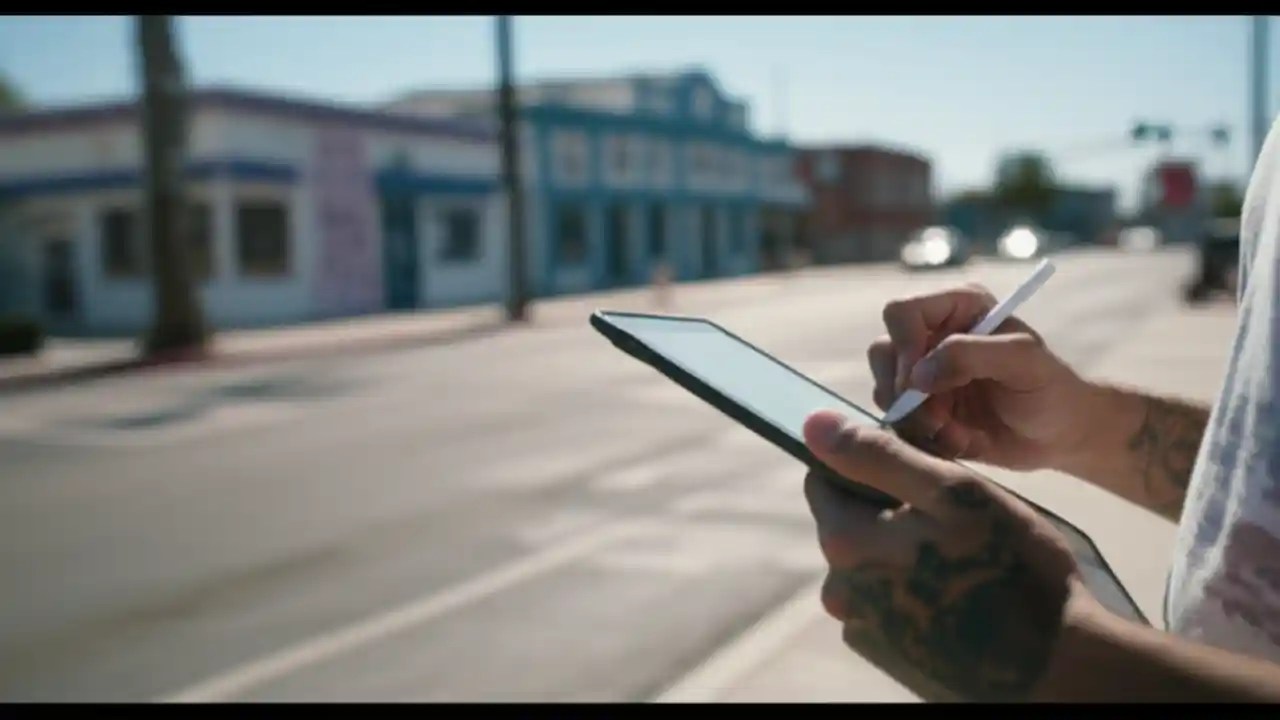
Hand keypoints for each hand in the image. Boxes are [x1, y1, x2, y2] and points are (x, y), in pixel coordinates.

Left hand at [802, 409, 1092, 701]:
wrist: (1056, 664)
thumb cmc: (1012, 568)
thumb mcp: (952, 493)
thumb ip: (877, 456)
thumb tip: (814, 424)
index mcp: (845, 543)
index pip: (825, 479)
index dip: (870, 466)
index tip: (918, 475)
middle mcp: (839, 590)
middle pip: (848, 523)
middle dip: (889, 512)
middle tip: (952, 521)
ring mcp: (862, 626)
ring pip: (870, 562)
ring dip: (903, 552)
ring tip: (961, 560)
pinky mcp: (886, 653)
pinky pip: (887, 601)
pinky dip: (914, 591)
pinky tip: (957, 594)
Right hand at [871, 284, 1092, 469]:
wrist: (1060, 436)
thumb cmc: (1050, 389)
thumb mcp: (1023, 361)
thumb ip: (970, 355)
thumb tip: (917, 375)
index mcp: (956, 308)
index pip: (901, 312)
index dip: (904, 346)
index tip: (920, 382)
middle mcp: (932, 336)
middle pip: (882, 353)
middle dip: (906, 393)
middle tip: (939, 418)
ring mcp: (923, 374)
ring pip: (885, 392)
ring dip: (917, 420)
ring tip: (957, 434)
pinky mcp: (921, 409)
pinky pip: (899, 423)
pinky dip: (925, 438)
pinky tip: (960, 442)